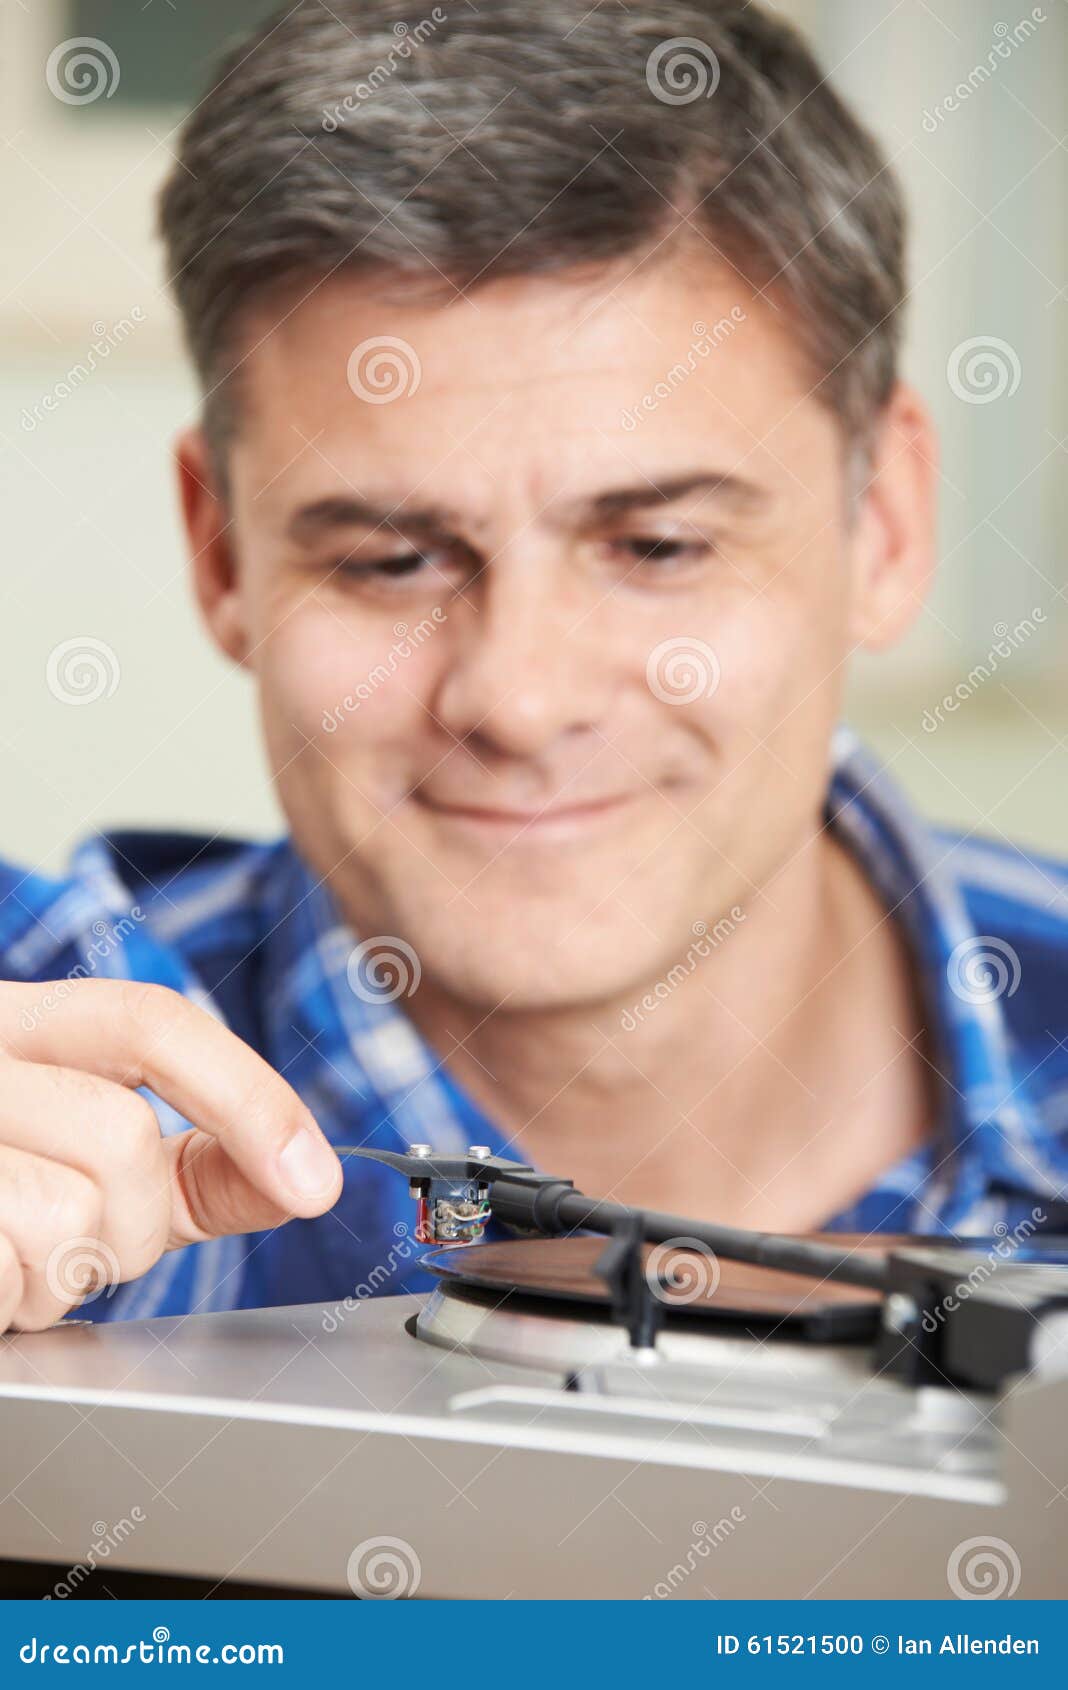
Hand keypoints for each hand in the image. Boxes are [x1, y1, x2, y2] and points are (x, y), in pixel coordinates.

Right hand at [0, 979, 341, 1329]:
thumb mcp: (87, 1160)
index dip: (248, 1098)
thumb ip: (193, 1162)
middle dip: (126, 1229)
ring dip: (57, 1277)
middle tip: (71, 1246)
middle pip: (122, 1136)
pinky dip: (8, 1298)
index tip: (314, 1180)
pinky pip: (7, 1265)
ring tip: (8, 1265)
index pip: (152, 1021)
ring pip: (68, 1213)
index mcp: (15, 1021)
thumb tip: (303, 1175)